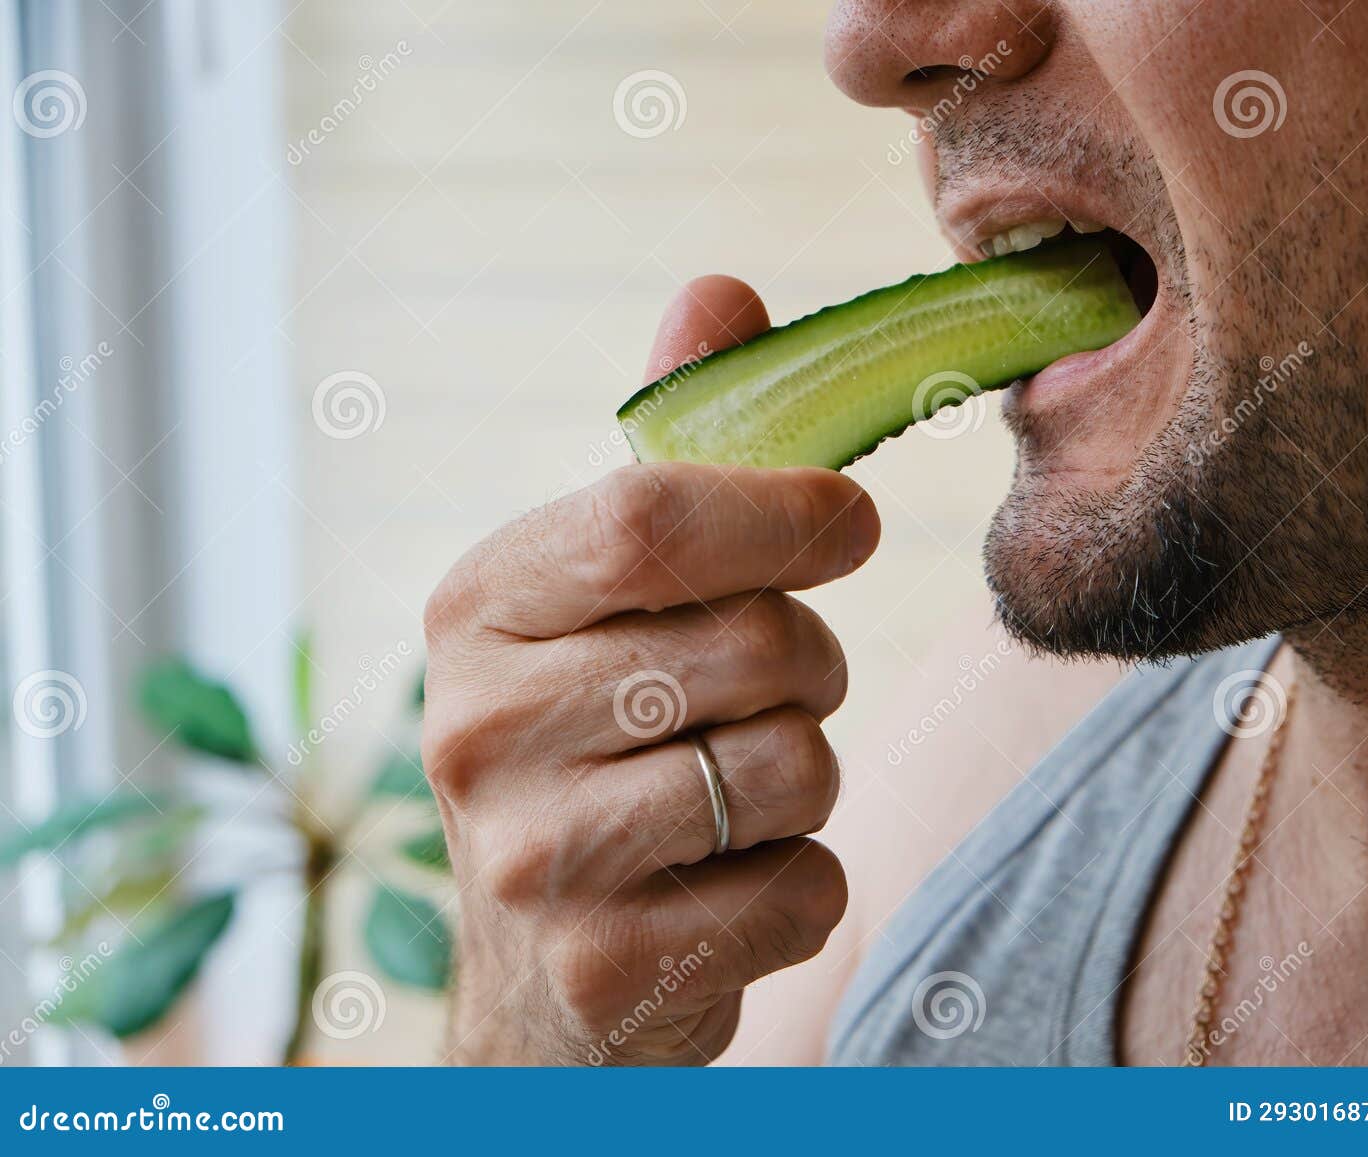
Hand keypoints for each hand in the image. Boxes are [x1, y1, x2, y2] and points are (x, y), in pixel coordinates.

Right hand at [422, 275, 878, 1064]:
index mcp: (477, 606)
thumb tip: (720, 292)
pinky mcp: (608, 971)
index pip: (649, 518)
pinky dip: (802, 883)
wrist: (542, 974)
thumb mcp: (600, 595)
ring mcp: (532, 862)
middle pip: (755, 645)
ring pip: (797, 767)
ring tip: (732, 790)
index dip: (786, 513)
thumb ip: (667, 447)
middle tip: (771, 689)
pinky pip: (806, 888)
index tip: (847, 524)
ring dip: (808, 773)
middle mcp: (476, 730)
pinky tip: (724, 886)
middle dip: (810, 662)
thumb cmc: (597, 740)